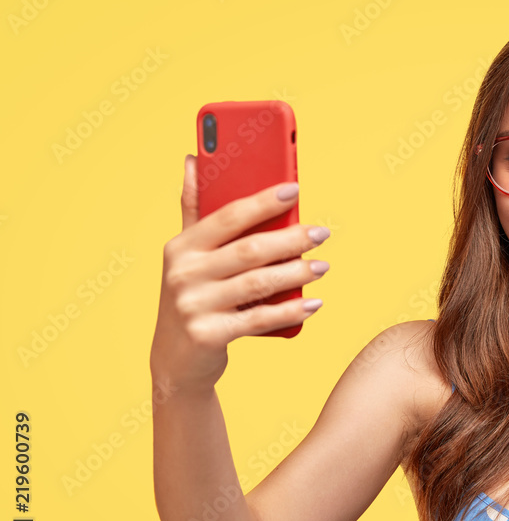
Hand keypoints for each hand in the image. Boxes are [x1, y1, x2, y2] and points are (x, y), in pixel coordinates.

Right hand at [150, 155, 329, 388]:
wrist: (175, 360)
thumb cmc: (192, 297)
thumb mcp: (186, 255)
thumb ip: (193, 209)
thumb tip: (192, 160)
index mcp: (181, 247)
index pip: (227, 216)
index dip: (262, 201)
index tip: (295, 189)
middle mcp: (184, 274)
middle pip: (249, 250)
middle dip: (290, 239)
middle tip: (321, 233)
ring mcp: (194, 306)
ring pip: (258, 283)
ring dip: (296, 273)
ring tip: (322, 266)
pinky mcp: (209, 335)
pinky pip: (259, 319)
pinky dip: (291, 311)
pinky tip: (314, 303)